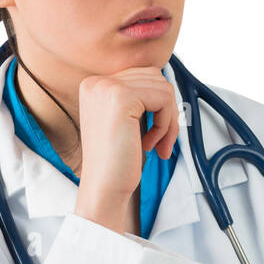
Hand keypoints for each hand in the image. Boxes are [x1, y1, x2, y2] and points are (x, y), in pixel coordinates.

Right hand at [74, 67, 179, 231]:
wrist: (104, 188)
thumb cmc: (118, 161)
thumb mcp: (128, 121)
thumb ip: (140, 98)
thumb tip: (165, 83)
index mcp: (95, 85)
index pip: (143, 76)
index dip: (159, 105)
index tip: (156, 134)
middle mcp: (97, 82)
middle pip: (155, 78)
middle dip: (167, 111)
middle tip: (162, 142)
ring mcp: (107, 87)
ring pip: (163, 88)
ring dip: (168, 120)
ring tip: (157, 144)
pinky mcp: (120, 97)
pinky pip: (163, 100)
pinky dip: (166, 124)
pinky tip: (150, 145)